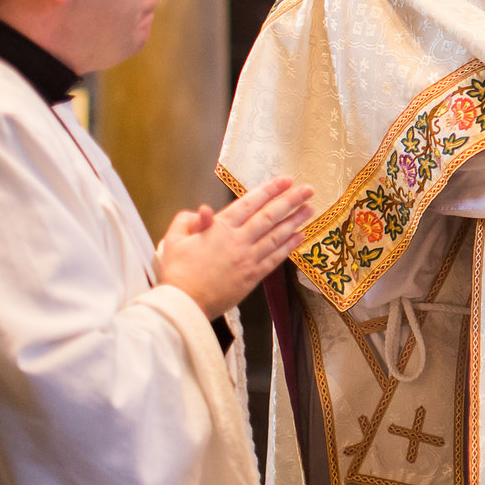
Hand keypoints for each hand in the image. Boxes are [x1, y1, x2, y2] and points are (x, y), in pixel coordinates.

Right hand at [157, 176, 315, 319]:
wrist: (184, 304)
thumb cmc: (177, 272)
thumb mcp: (174, 240)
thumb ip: (187, 221)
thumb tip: (203, 210)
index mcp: (220, 228)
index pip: (249, 203)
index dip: (269, 190)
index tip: (286, 180)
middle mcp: (238, 241)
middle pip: (269, 216)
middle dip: (290, 201)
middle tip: (308, 190)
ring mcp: (248, 259)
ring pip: (277, 235)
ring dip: (295, 221)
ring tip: (310, 209)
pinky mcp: (253, 276)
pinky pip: (276, 258)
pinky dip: (289, 246)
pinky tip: (301, 236)